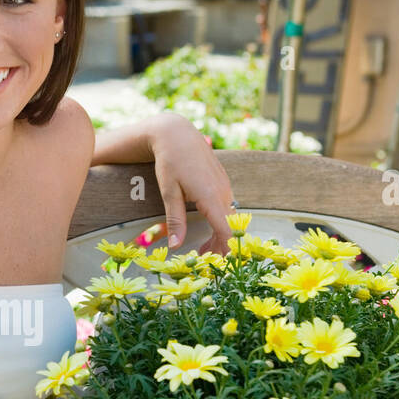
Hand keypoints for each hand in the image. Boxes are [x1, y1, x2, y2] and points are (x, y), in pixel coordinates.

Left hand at [147, 112, 234, 252]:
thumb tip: (177, 247)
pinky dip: (220, 221)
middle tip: (203, 260)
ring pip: (229, 218)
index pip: (226, 230)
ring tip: (204, 247)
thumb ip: (175, 221)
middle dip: (220, 246)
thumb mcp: (169, 193)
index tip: (214, 264)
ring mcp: (226, 186)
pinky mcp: (223, 182)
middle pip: (229, 227)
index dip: (223, 249)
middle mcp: (223, 191)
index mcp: (211, 196)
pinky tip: (208, 228)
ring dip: (220, 234)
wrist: (177, 134)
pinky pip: (227, 207)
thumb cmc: (170, 162)